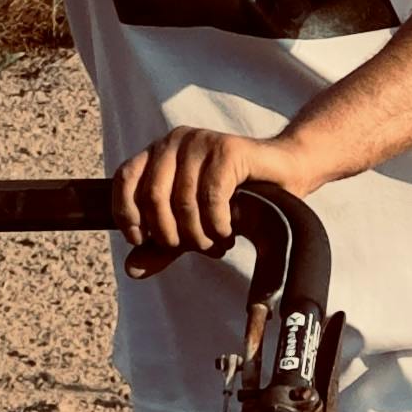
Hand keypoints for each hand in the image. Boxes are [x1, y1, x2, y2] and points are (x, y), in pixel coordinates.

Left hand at [113, 124, 329, 275]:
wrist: (286, 174)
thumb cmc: (236, 200)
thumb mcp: (191, 227)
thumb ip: (161, 246)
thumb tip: (131, 270)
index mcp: (159, 154)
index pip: (124, 179)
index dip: (126, 213)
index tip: (142, 240)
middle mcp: (175, 141)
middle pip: (153, 196)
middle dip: (172, 234)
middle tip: (197, 248)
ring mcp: (201, 141)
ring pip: (183, 200)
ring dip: (199, 235)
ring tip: (216, 245)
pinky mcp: (228, 148)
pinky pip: (212, 196)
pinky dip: (218, 223)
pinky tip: (228, 231)